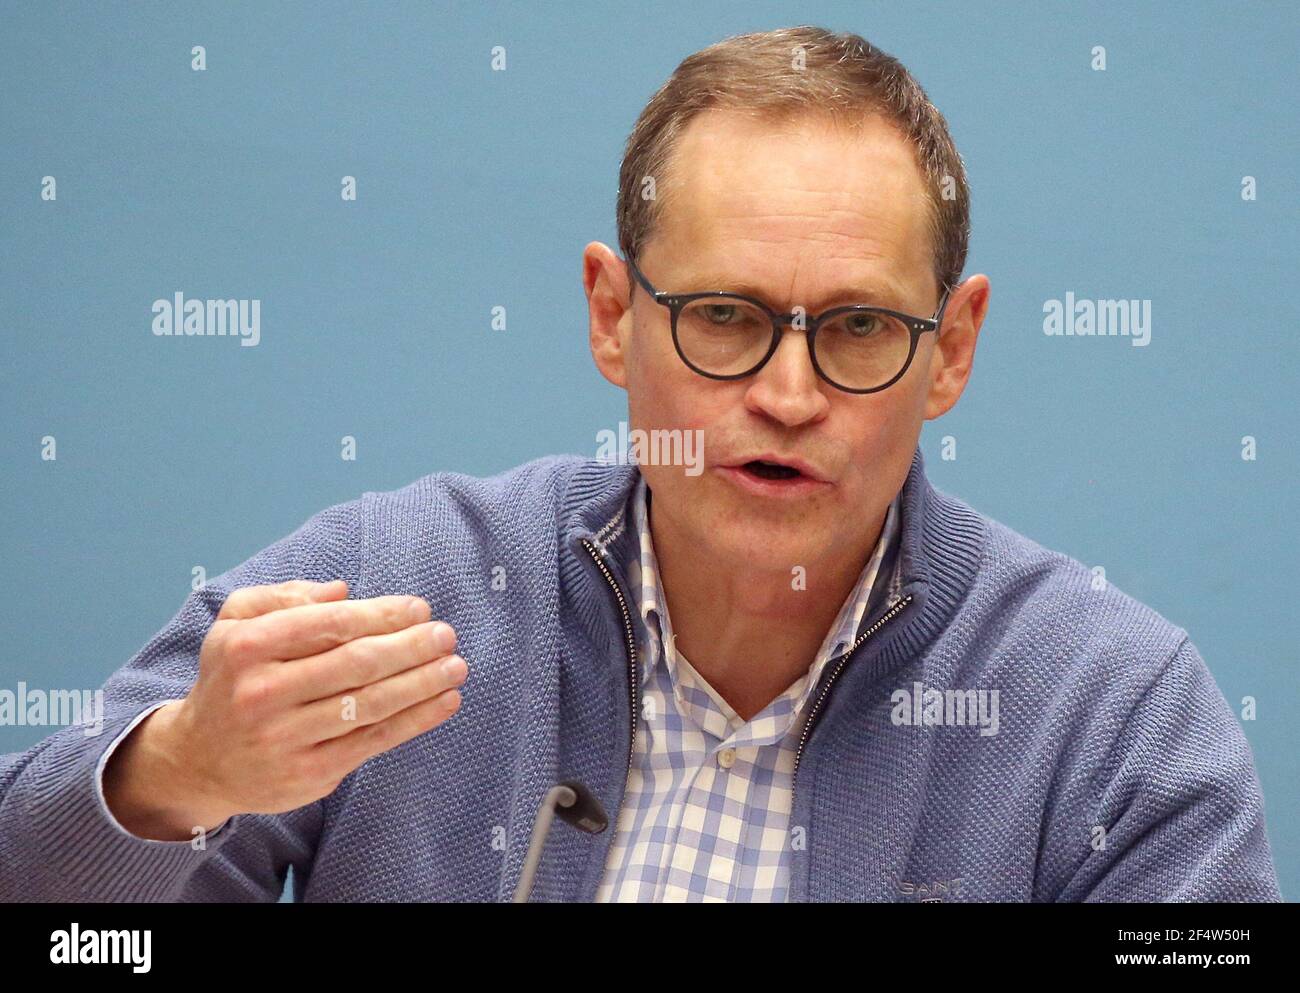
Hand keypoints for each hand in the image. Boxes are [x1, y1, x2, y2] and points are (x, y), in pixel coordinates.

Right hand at [103, 580, 464, 838]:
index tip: (419, 609)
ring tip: (455, 666)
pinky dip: (416, 720)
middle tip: (446, 635)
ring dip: (422, 683)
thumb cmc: (234, 677)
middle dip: (410, 647)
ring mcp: (285, 738)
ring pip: (370, 705)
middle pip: (355, 664)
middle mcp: (262, 693)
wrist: (200, 759)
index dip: (382, 615)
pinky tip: (444, 702)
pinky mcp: (308, 773)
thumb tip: (343, 591)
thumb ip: (285, 596)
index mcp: (246, 647)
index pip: (330, 625)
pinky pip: (373, 741)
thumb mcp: (236, 623)